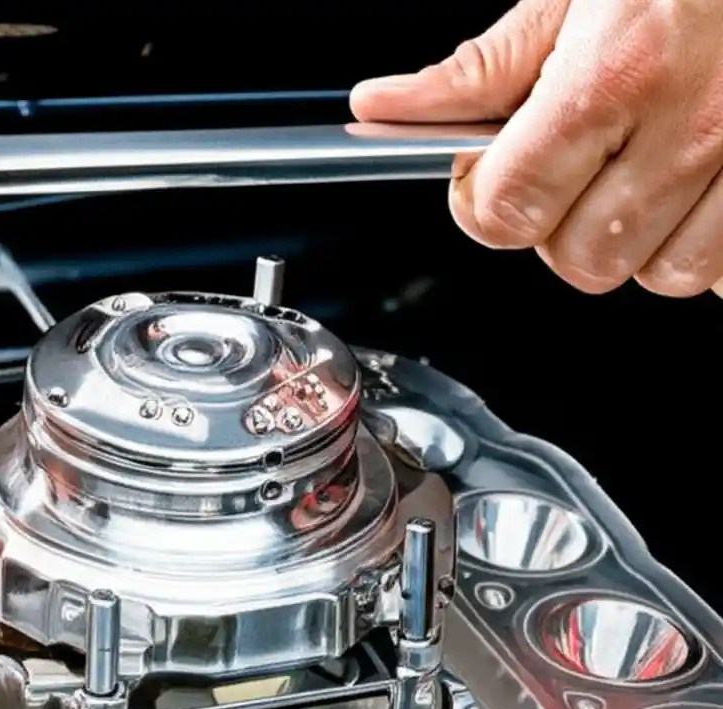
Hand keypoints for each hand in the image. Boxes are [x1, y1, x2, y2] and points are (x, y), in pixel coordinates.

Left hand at [350, 0, 722, 297]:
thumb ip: (478, 70)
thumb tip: (381, 109)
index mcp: (613, 76)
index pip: (509, 208)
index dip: (482, 202)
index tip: (489, 178)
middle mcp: (691, 126)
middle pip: (580, 259)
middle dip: (556, 226)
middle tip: (570, 171)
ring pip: (662, 275)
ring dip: (635, 241)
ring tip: (638, 173)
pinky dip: (706, 246)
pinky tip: (694, 192)